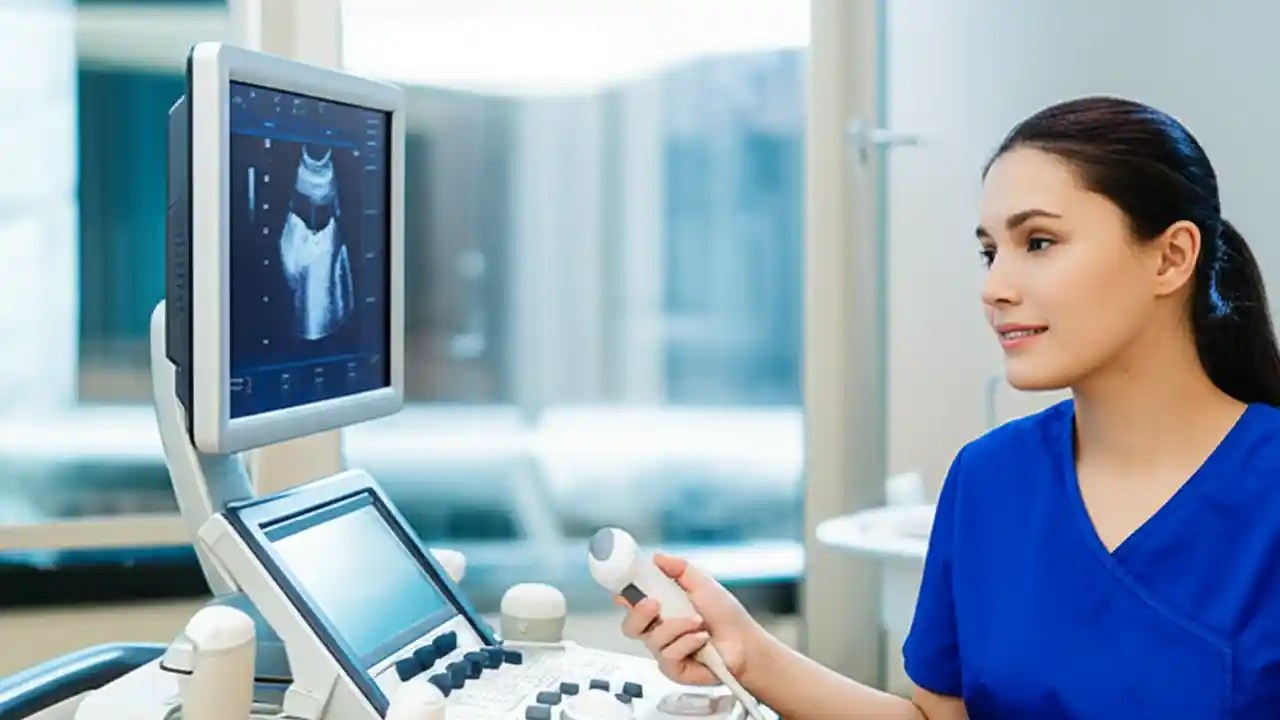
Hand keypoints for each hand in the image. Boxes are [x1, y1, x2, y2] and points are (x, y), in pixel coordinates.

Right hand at [616, 553, 763, 686]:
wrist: (746, 643)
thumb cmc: (727, 616)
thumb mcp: (702, 584)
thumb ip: (679, 569)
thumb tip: (656, 557)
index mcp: (662, 608)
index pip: (632, 603)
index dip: (624, 596)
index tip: (625, 590)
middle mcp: (660, 630)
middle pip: (630, 627)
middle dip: (638, 613)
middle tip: (654, 604)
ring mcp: (665, 651)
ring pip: (652, 639)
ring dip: (677, 626)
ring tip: (698, 622)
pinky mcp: (673, 669)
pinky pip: (668, 655)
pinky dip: (687, 642)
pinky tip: (702, 639)